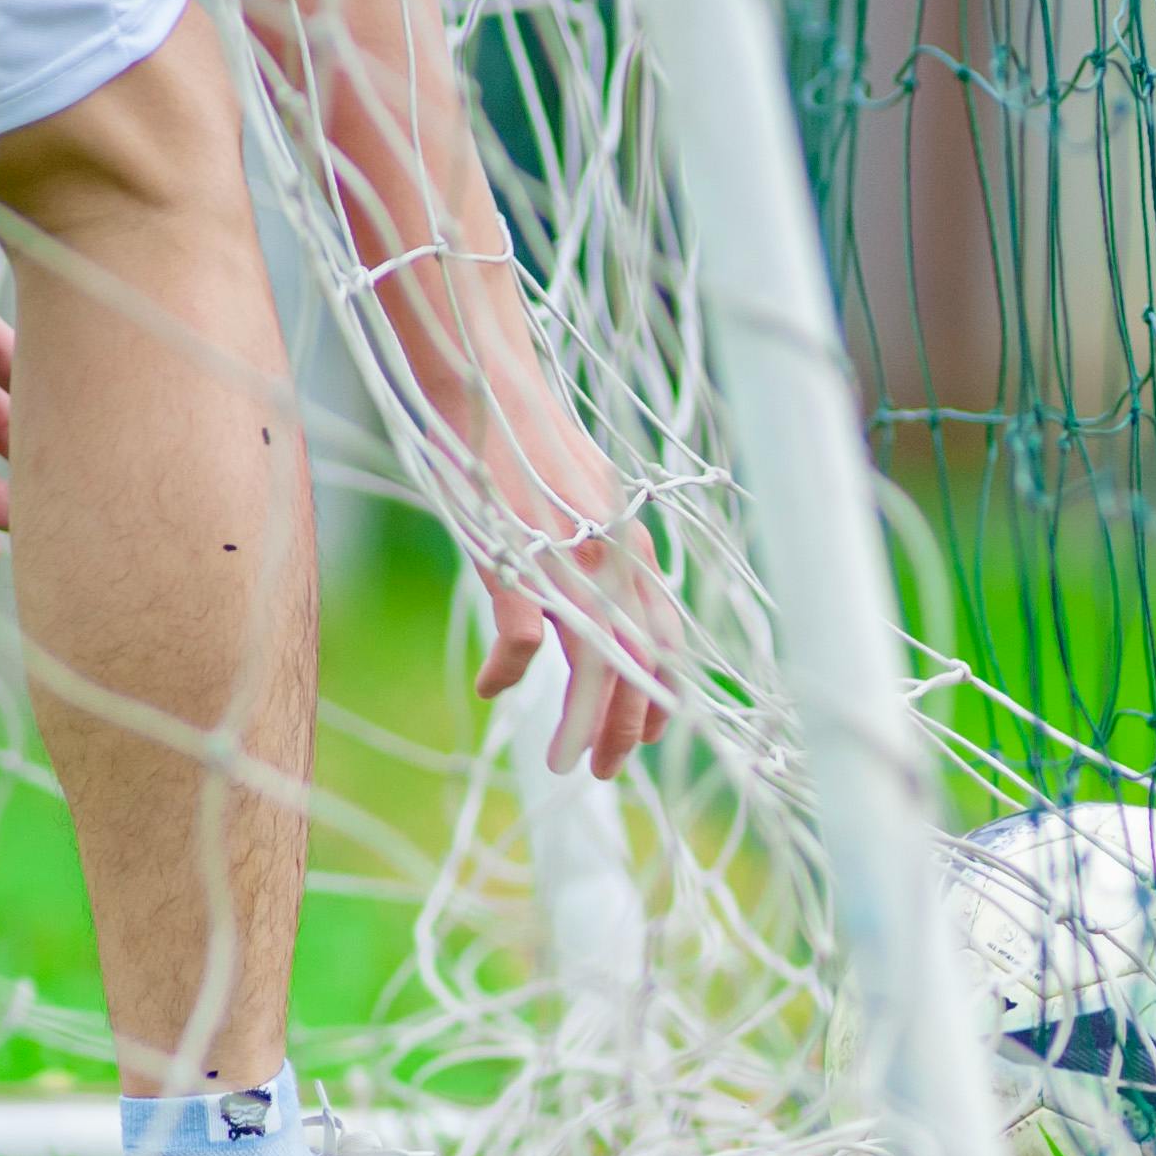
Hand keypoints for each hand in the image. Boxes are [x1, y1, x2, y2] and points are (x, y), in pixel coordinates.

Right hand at [460, 379, 678, 780]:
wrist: (491, 385)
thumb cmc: (530, 443)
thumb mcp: (587, 497)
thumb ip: (603, 550)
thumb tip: (605, 599)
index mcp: (631, 546)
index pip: (665, 638)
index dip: (664, 694)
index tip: (655, 736)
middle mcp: (612, 557)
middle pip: (639, 663)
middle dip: (628, 727)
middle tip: (605, 771)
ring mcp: (567, 560)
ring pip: (594, 662)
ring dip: (580, 721)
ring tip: (565, 760)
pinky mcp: (516, 556)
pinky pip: (524, 637)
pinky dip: (509, 672)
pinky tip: (492, 690)